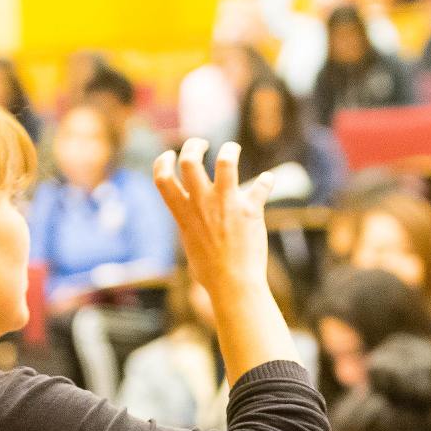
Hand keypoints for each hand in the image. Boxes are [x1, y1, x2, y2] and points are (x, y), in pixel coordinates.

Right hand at [153, 140, 273, 302]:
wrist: (233, 285)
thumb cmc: (210, 274)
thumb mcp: (190, 247)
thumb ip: (191, 228)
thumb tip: (193, 227)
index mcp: (183, 214)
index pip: (162, 178)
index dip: (162, 161)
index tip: (170, 155)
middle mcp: (202, 204)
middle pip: (190, 160)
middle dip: (194, 145)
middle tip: (202, 144)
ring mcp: (226, 204)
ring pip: (226, 162)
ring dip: (229, 151)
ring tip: (231, 150)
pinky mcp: (251, 209)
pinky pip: (263, 185)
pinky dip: (267, 182)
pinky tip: (268, 182)